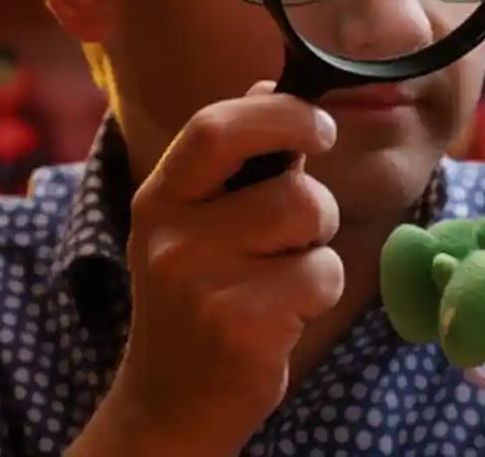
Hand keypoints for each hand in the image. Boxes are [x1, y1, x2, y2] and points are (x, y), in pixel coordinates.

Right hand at [76, 81, 344, 455]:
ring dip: (318, 251)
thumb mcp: (196, 223)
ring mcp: (204, 282)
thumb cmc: (198, 299)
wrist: (170, 402)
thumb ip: (233, 159)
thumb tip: (270, 83)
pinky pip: (323, 278)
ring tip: (280, 280)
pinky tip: (281, 318)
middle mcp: (173, 235)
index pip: (214, 127)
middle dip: (316, 206)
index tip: (321, 126)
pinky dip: (319, 295)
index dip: (279, 114)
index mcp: (161, 197)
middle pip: (291, 186)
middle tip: (296, 234)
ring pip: (312, 226)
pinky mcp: (243, 326)